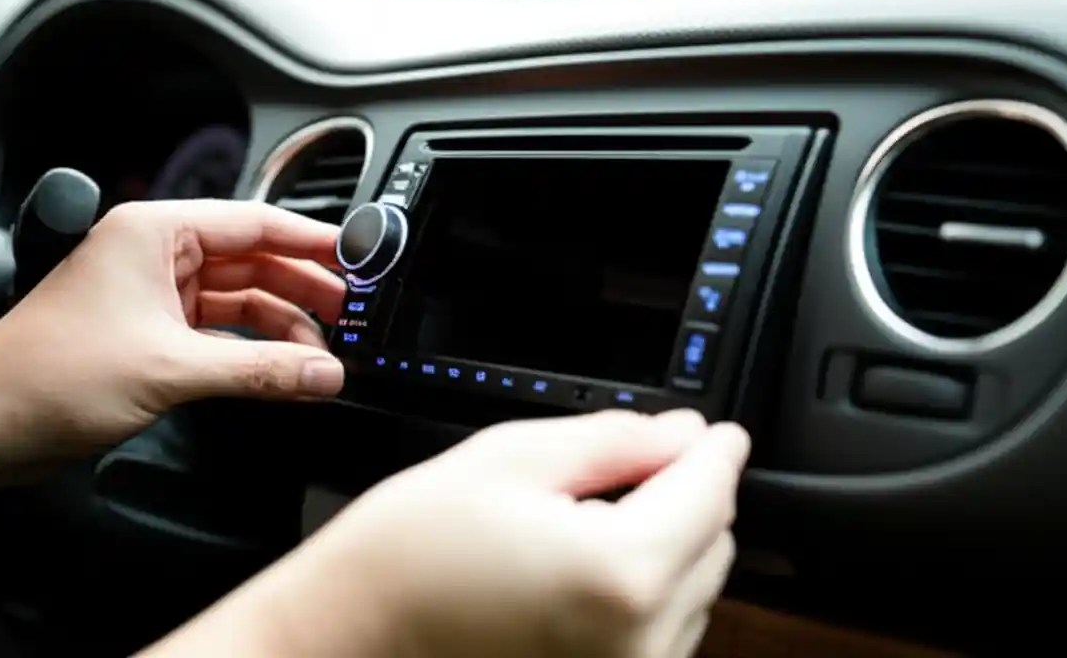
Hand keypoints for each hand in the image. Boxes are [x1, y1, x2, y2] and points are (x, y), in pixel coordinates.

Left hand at [0, 199, 346, 457]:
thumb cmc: (49, 375)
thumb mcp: (172, 369)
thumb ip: (261, 372)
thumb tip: (324, 375)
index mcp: (154, 232)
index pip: (254, 222)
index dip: (312, 240)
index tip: (356, 258)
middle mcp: (154, 254)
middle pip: (251, 259)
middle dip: (302, 288)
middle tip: (350, 314)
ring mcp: (152, 295)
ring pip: (238, 298)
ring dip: (280, 326)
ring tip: (322, 355)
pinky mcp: (150, 334)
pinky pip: (218, 332)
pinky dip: (251, 350)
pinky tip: (282, 370)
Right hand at [145, 410, 749, 657]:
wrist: (352, 637)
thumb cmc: (410, 553)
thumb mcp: (510, 458)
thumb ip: (615, 441)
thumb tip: (683, 434)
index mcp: (621, 571)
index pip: (711, 491)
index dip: (712, 446)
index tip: (715, 429)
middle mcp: (641, 641)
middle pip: (713, 541)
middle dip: (683, 493)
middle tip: (623, 466)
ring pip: (692, 588)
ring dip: (664, 543)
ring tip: (579, 525)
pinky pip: (662, 631)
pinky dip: (640, 590)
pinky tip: (578, 569)